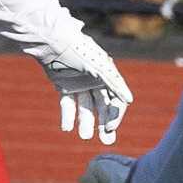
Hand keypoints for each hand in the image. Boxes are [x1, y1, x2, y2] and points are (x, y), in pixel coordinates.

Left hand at [35, 25, 133, 143]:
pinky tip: (67, 128)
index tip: (109, 127)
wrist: (53, 41)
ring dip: (86, 122)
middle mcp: (95, 81)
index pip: (116, 101)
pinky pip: (68, 104)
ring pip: (86, 108)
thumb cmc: (80, 51)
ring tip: (84, 137)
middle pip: (103, 107)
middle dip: (104, 124)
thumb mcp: (101, 68)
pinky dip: (68, 116)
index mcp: (108, 76)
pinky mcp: (64, 86)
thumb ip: (115, 84)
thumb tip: (129, 100)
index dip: (115, 115)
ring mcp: (80, 84)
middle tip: (106, 140)